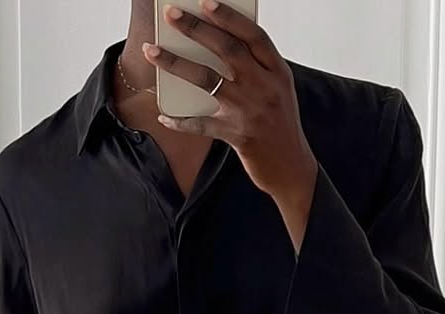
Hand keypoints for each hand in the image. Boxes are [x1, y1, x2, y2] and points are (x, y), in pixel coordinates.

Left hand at [144, 1, 318, 245]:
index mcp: (277, 71)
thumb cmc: (280, 124)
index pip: (253, 35)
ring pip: (207, 79)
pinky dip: (181, 120)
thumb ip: (256, 67)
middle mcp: (264, 87)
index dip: (229, 17)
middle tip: (171, 14)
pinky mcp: (237, 135)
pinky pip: (201, 123)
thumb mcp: (278, 89)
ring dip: (176, 63)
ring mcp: (249, 111)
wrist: (291, 167)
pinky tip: (164, 115)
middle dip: (196, 29)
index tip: (205, 1)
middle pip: (227, 50)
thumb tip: (217, 44)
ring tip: (153, 51)